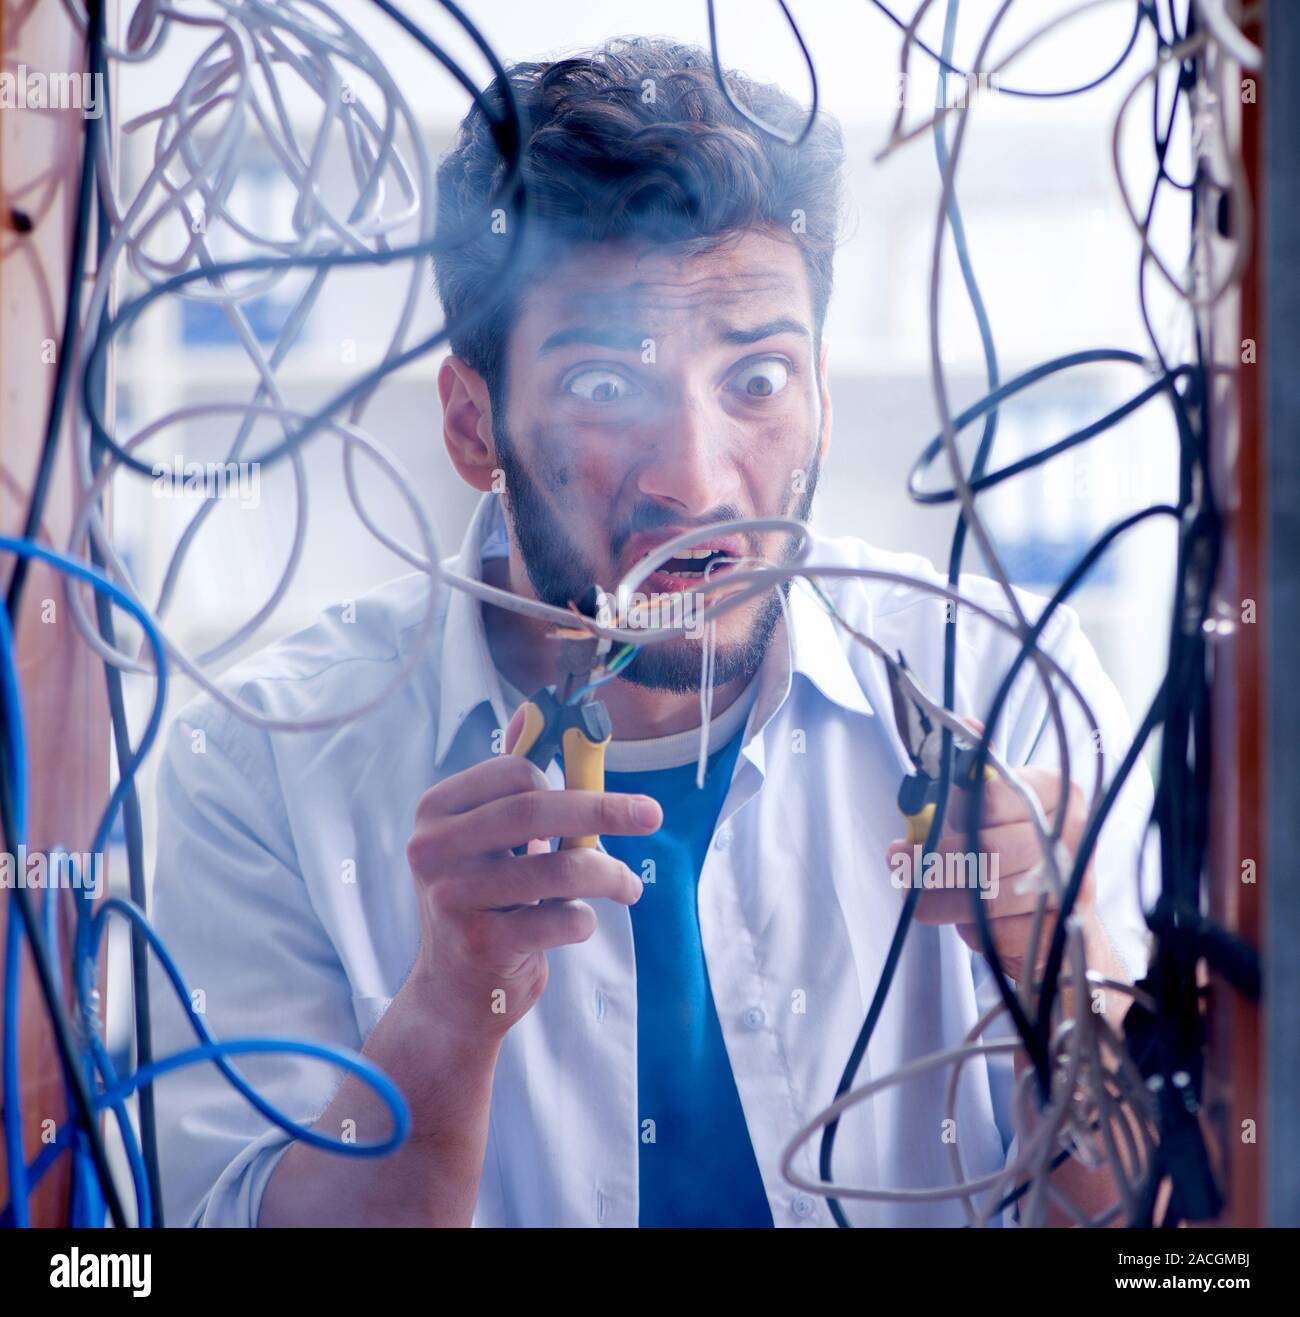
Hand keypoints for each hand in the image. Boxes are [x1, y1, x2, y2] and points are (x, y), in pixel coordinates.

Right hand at [405, 706, 660, 1039]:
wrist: (455, 992)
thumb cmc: (484, 901)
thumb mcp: (488, 839)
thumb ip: (510, 779)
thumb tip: (534, 708)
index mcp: (437, 812)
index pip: (513, 772)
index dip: (568, 779)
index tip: (604, 791)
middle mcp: (433, 849)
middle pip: (535, 810)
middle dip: (604, 809)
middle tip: (651, 815)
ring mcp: (452, 898)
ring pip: (558, 868)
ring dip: (609, 875)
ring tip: (628, 885)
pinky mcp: (481, 944)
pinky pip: (561, 919)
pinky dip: (584, 920)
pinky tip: (576, 924)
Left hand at [886, 760, 1092, 985]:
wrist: (1057, 916)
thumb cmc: (1017, 850)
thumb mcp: (996, 805)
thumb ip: (976, 773)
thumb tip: (966, 726)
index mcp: (1058, 792)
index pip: (992, 799)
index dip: (952, 813)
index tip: (924, 823)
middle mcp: (1072, 836)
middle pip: (987, 849)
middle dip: (932, 861)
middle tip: (899, 861)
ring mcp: (1070, 886)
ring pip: (986, 893)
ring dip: (937, 896)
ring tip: (911, 890)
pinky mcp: (1058, 931)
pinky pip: (996, 930)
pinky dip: (966, 926)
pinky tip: (956, 917)